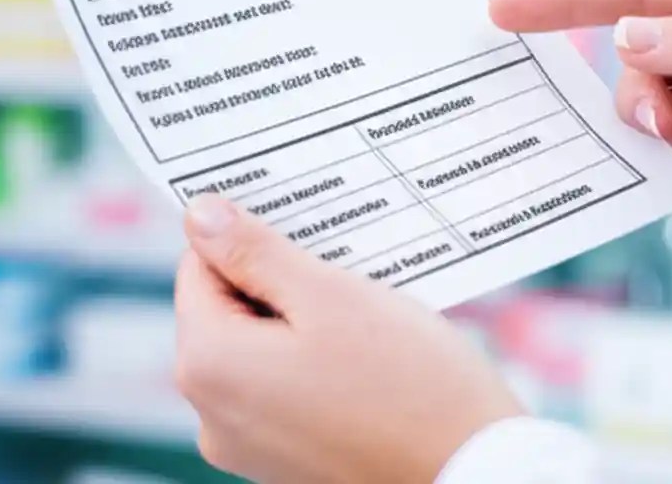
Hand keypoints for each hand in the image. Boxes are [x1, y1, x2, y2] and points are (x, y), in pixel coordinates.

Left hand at [174, 194, 522, 483]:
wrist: (471, 474)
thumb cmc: (411, 385)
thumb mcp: (330, 295)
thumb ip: (255, 252)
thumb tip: (200, 214)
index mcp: (208, 365)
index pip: (200, 267)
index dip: (253, 240)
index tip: (307, 234)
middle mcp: (211, 416)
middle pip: (228, 311)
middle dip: (282, 283)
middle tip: (347, 274)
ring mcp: (247, 446)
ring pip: (260, 350)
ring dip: (304, 322)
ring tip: (366, 321)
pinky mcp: (283, 462)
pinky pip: (283, 389)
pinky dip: (317, 364)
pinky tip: (368, 361)